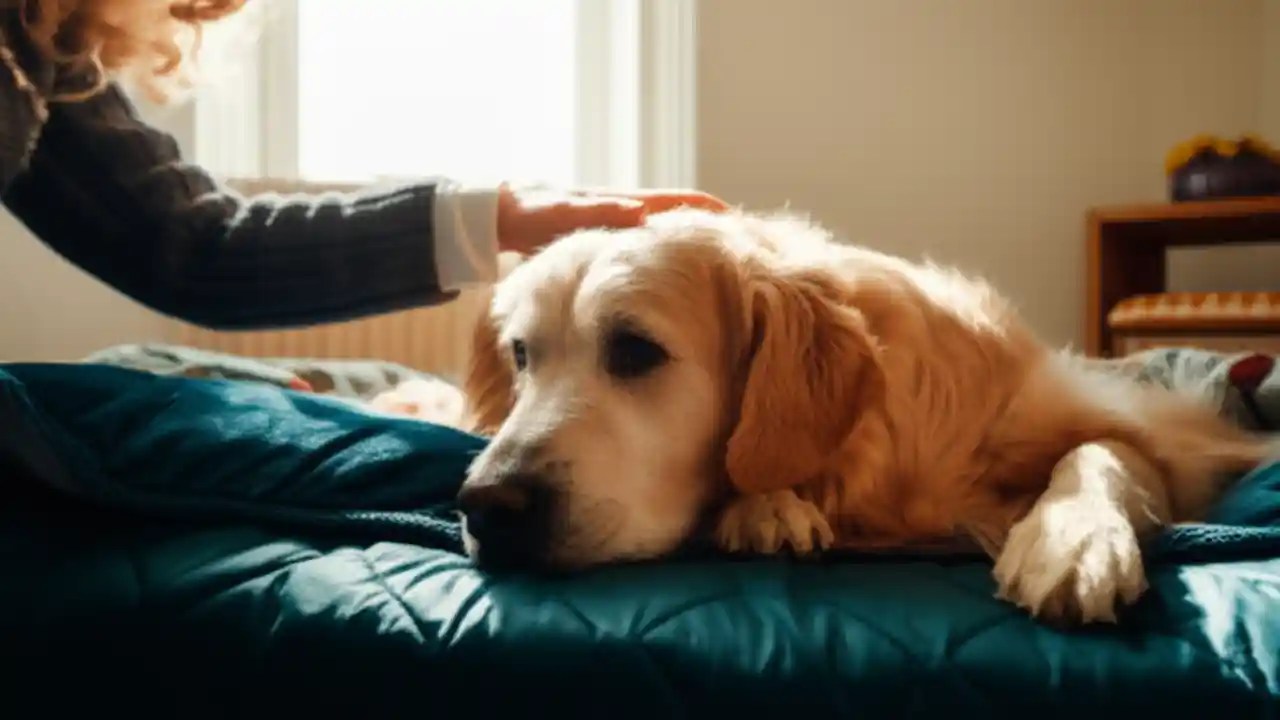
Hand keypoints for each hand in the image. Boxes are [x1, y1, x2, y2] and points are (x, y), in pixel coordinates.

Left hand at [496, 184, 728, 253]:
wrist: (497, 213)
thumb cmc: (527, 212)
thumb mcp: (561, 213)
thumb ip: (599, 212)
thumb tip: (643, 212)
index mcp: (623, 203)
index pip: (679, 200)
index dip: (711, 211)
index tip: (741, 225)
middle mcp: (625, 211)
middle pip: (677, 218)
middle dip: (707, 232)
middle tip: (739, 256)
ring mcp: (615, 225)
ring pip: (661, 235)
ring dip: (686, 248)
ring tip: (713, 274)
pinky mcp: (602, 242)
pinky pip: (642, 250)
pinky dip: (660, 260)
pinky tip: (665, 283)